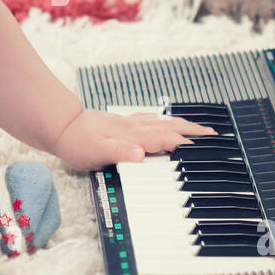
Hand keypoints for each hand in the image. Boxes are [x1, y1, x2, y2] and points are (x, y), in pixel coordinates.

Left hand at [50, 108, 214, 171]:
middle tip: (213, 135)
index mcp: (133, 137)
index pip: (166, 139)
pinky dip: (164, 120)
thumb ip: (119, 153)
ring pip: (162, 122)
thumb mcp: (96, 152)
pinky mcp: (123, 122)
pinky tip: (165, 121)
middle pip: (170, 128)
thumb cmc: (77, 142)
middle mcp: (134, 128)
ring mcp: (129, 124)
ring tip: (199, 128)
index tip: (207, 146)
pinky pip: (150, 120)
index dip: (187, 143)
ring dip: (182, 125)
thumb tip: (140, 155)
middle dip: (193, 132)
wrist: (61, 126)